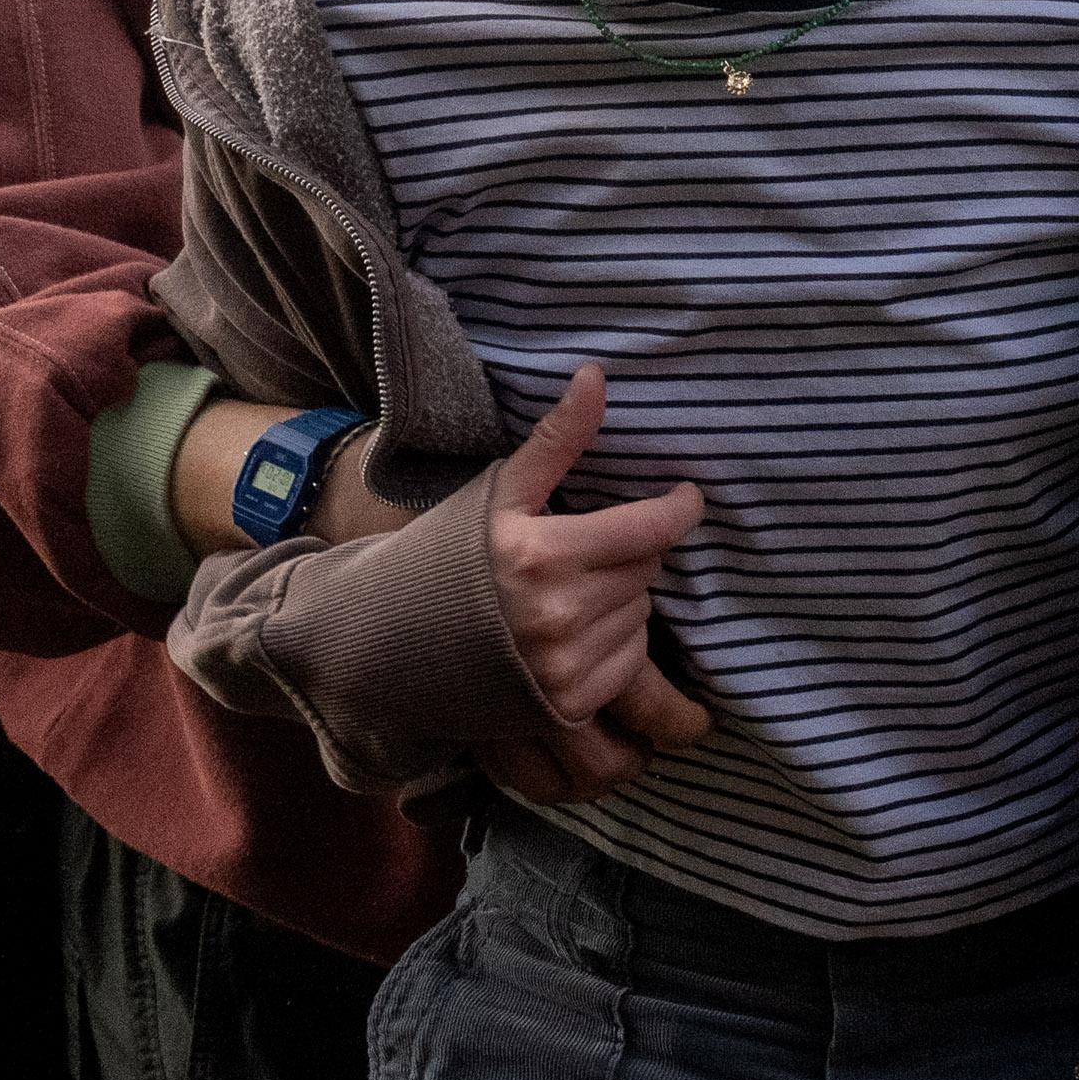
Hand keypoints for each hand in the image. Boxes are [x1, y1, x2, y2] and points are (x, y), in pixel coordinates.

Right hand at [482, 361, 710, 790]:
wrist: (392, 641)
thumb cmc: (449, 555)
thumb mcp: (500, 492)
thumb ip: (557, 439)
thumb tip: (596, 375)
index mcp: (543, 554)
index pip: (649, 530)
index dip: (677, 510)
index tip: (686, 498)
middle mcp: (558, 615)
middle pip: (646, 570)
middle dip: (631, 552)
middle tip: (593, 546)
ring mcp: (564, 666)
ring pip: (641, 616)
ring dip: (623, 598)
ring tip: (573, 589)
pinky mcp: (567, 704)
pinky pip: (628, 662)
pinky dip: (613, 643)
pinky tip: (572, 630)